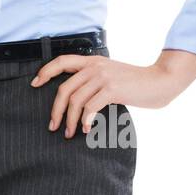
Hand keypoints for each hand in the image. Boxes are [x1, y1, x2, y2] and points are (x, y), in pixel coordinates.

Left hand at [30, 52, 184, 137]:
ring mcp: (103, 76)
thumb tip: (77, 100)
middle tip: (52, 126)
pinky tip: (86, 129)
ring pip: (75, 100)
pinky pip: (90, 107)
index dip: (45, 71)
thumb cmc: (136, 82)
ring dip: (69, 120)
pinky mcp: (112, 89)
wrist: (161, 80)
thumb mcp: (111, 74)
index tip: (34, 84)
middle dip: (55, 110)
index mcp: (92, 61)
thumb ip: (95, 80)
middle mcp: (95, 66)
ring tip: (69, 133)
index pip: (62, 61)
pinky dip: (85, 120)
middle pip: (64, 88)